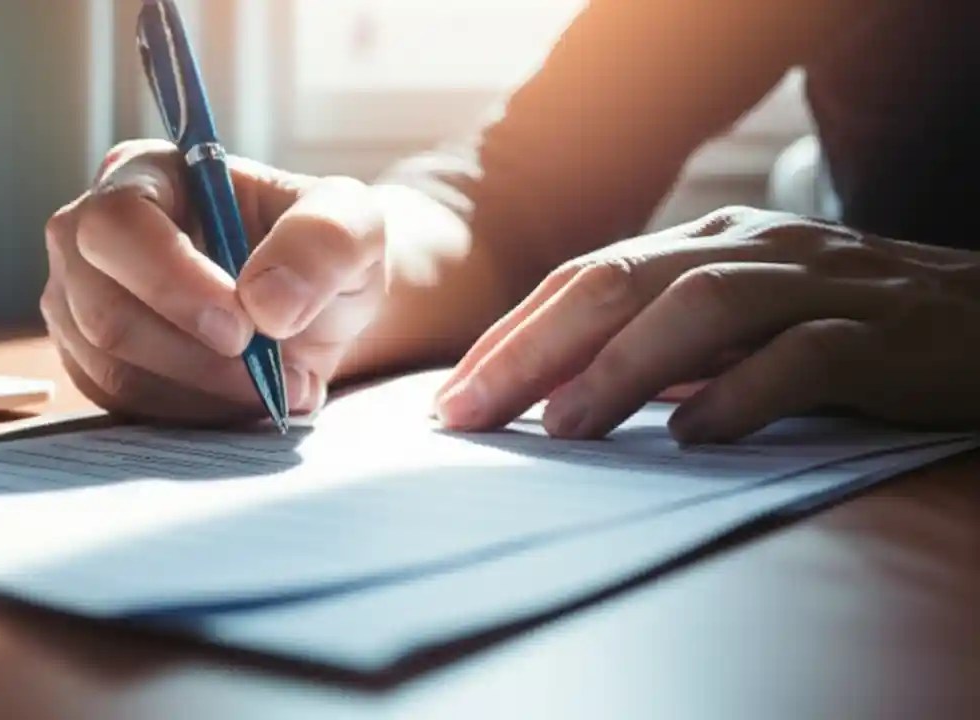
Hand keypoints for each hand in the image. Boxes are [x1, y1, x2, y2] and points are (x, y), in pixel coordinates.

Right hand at [42, 140, 384, 424]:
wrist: (316, 312)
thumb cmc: (320, 253)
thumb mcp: (353, 225)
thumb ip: (324, 242)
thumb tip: (264, 304)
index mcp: (145, 176)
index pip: (117, 224)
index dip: (172, 280)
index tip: (243, 327)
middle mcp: (92, 240)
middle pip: (102, 309)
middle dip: (194, 354)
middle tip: (272, 371)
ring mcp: (83, 307)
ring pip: (115, 369)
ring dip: (207, 391)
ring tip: (282, 386)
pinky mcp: (96, 367)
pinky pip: (129, 406)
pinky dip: (198, 414)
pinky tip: (249, 399)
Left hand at [435, 207, 979, 442]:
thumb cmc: (841, 325)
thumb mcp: (738, 325)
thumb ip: (662, 347)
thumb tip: (561, 396)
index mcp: (703, 244)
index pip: (583, 279)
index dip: (512, 335)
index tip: (451, 397)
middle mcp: (747, 249)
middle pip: (618, 283)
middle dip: (532, 349)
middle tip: (467, 414)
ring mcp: (815, 283)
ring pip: (700, 307)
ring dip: (621, 368)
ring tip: (561, 428)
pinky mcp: (881, 331)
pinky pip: (803, 356)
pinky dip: (742, 394)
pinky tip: (694, 437)